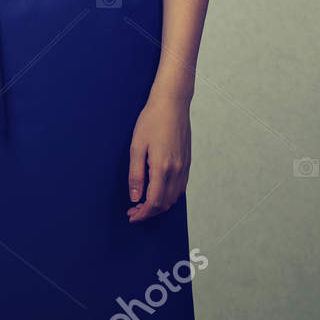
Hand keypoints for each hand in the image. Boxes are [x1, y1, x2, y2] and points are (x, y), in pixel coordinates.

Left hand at [126, 93, 190, 221]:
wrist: (172, 103)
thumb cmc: (152, 120)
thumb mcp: (136, 146)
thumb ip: (136, 174)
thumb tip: (135, 197)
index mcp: (162, 167)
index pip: (153, 202)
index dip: (142, 213)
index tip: (132, 216)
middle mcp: (177, 170)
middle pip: (165, 203)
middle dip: (149, 212)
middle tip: (134, 211)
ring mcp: (184, 166)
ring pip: (174, 197)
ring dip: (159, 205)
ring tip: (143, 203)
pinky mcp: (187, 162)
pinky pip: (180, 187)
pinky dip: (169, 196)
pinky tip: (158, 191)